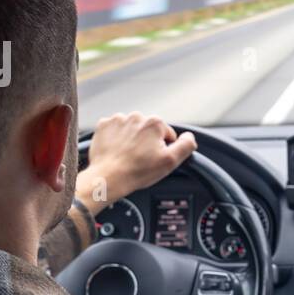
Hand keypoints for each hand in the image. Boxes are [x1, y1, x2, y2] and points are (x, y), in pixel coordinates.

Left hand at [76, 112, 195, 213]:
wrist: (107, 177)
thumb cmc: (137, 171)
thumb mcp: (170, 161)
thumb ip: (186, 145)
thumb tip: (189, 137)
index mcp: (154, 123)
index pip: (167, 134)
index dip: (163, 149)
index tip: (154, 159)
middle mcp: (136, 116)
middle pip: (148, 131)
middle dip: (147, 143)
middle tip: (141, 159)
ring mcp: (118, 120)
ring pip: (132, 130)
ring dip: (132, 140)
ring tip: (128, 156)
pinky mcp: (104, 126)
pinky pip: (115, 130)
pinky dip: (116, 139)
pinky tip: (117, 151)